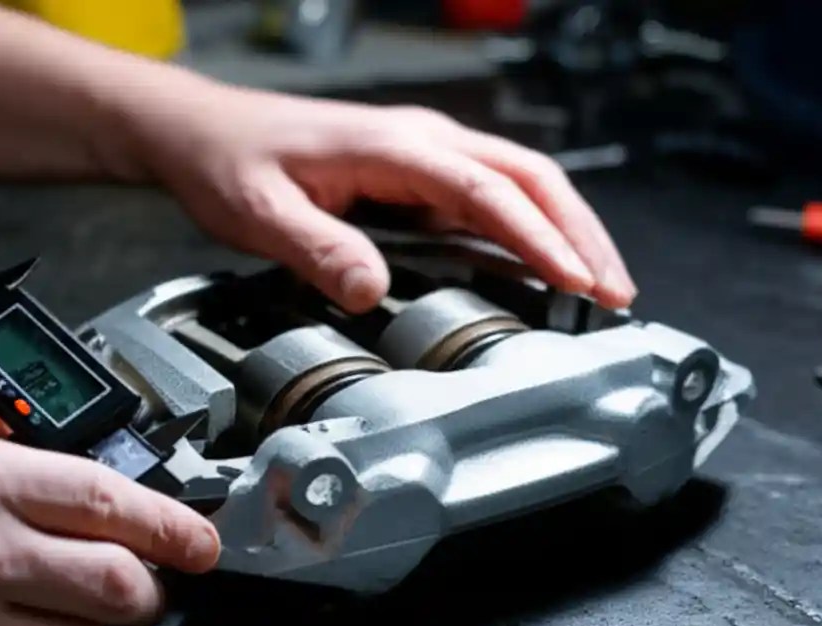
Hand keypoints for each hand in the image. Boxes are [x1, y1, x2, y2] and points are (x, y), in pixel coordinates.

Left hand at [130, 83, 635, 312]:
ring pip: (519, 183)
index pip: (488, 191)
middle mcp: (421, 142)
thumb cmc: (230, 163)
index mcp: (395, 147)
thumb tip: (369, 290)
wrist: (205, 134)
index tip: (577, 283)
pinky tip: (542, 267)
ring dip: (565, 230)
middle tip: (616, 295)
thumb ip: (315, 247)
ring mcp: (422, 156)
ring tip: (600, 286)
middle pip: (529, 178)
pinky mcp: (415, 175)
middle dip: (580, 234)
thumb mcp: (259, 211)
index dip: (539, 239)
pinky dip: (529, 230)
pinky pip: (489, 197)